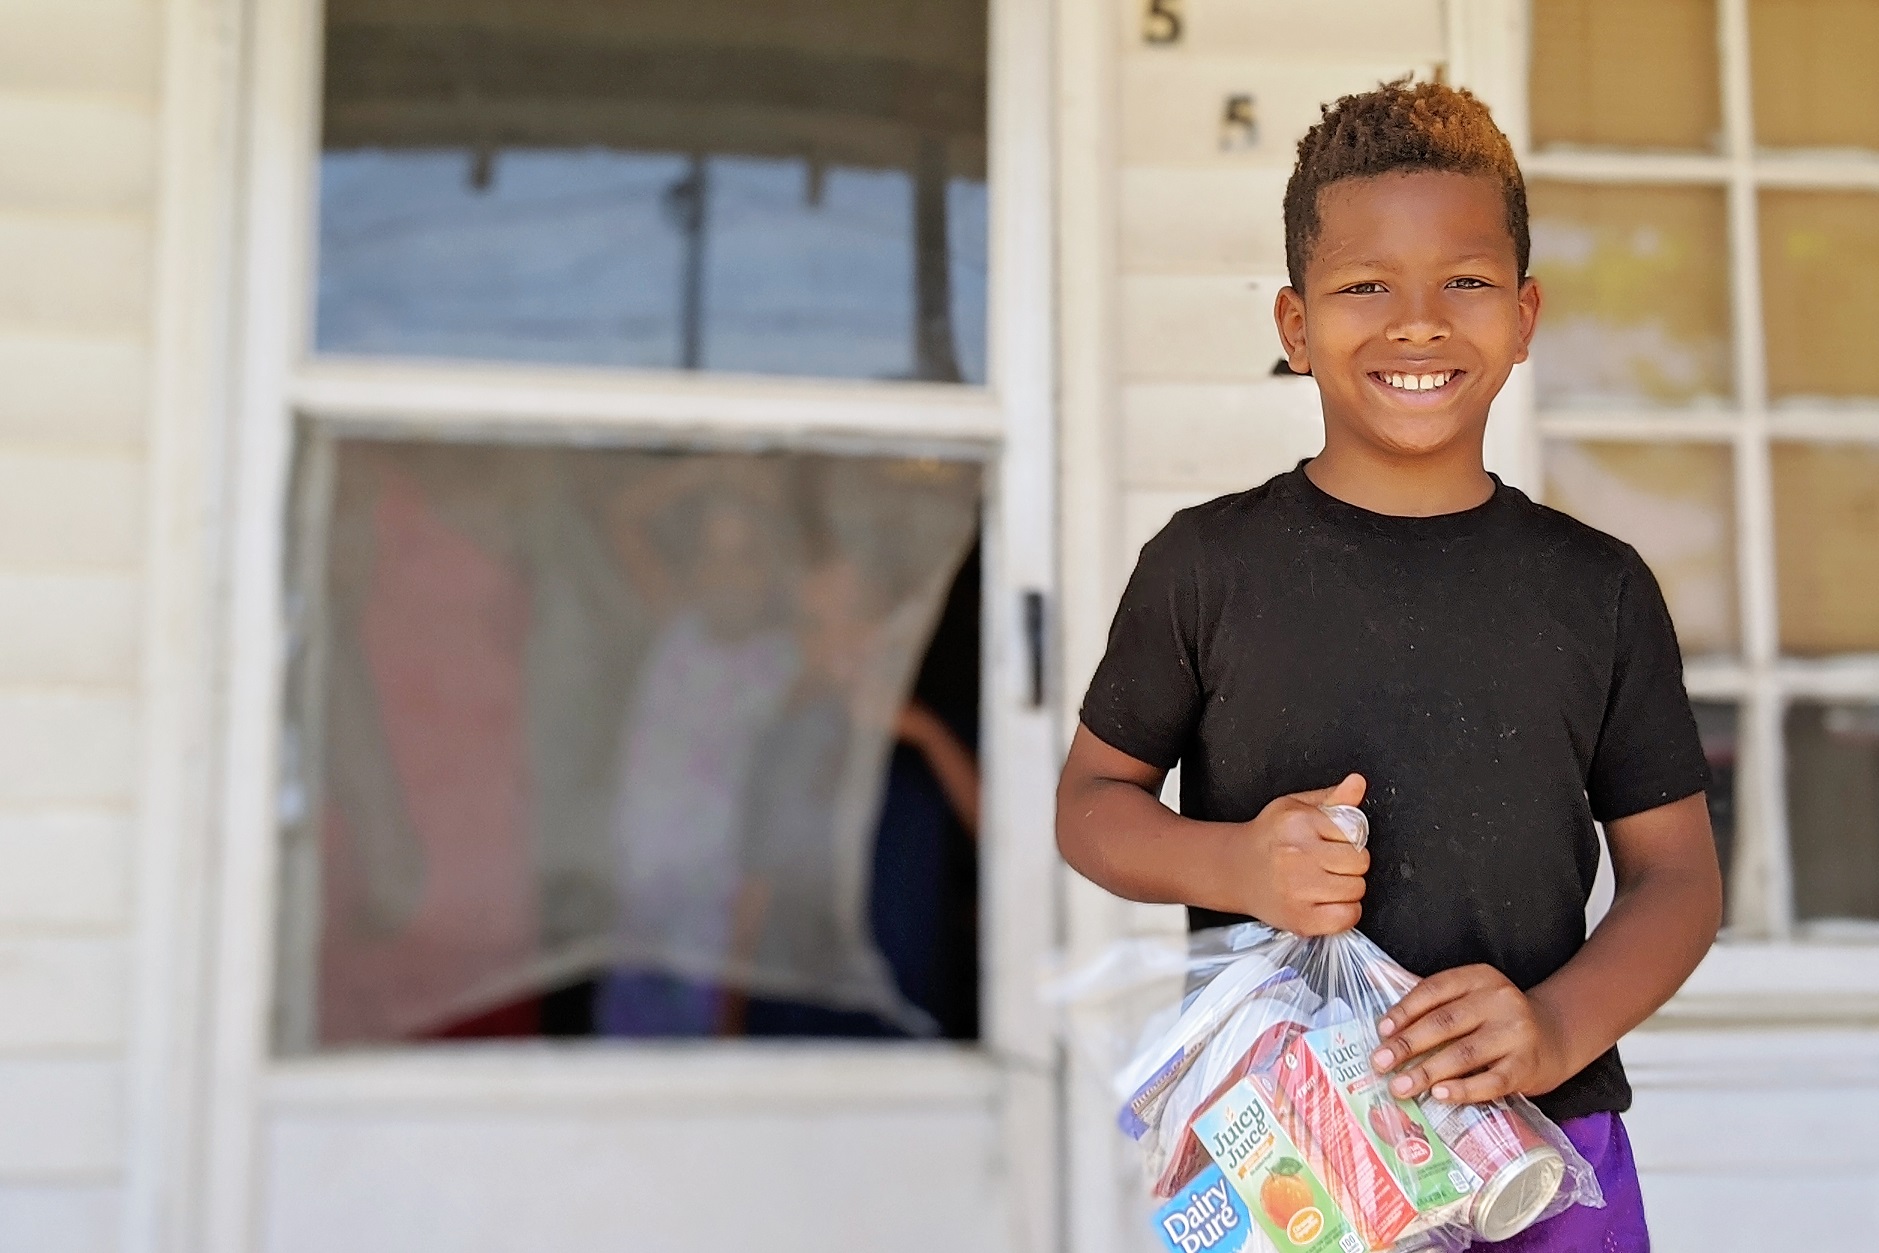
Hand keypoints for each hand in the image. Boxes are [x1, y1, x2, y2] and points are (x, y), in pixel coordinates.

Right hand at [1229, 773, 1369, 935]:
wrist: (1236, 870)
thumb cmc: (1269, 838)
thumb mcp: (1296, 807)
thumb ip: (1332, 798)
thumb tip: (1358, 782)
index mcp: (1298, 823)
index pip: (1356, 832)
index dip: (1348, 838)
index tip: (1332, 841)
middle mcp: (1297, 856)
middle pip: (1360, 863)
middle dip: (1349, 863)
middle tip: (1327, 863)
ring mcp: (1298, 890)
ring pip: (1357, 890)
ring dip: (1347, 888)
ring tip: (1323, 881)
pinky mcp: (1301, 919)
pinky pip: (1348, 917)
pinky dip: (1343, 913)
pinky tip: (1325, 901)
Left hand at [1371, 965, 1571, 1103]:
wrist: (1553, 1038)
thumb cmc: (1496, 1019)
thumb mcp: (1469, 996)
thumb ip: (1429, 996)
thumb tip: (1375, 986)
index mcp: (1480, 978)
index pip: (1435, 989)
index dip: (1404, 1010)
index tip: (1381, 1030)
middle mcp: (1500, 1000)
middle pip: (1444, 1022)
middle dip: (1407, 1044)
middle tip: (1380, 1063)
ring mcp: (1517, 1033)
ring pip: (1464, 1053)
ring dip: (1426, 1072)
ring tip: (1400, 1086)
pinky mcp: (1527, 1066)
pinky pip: (1491, 1080)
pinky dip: (1463, 1089)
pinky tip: (1440, 1095)